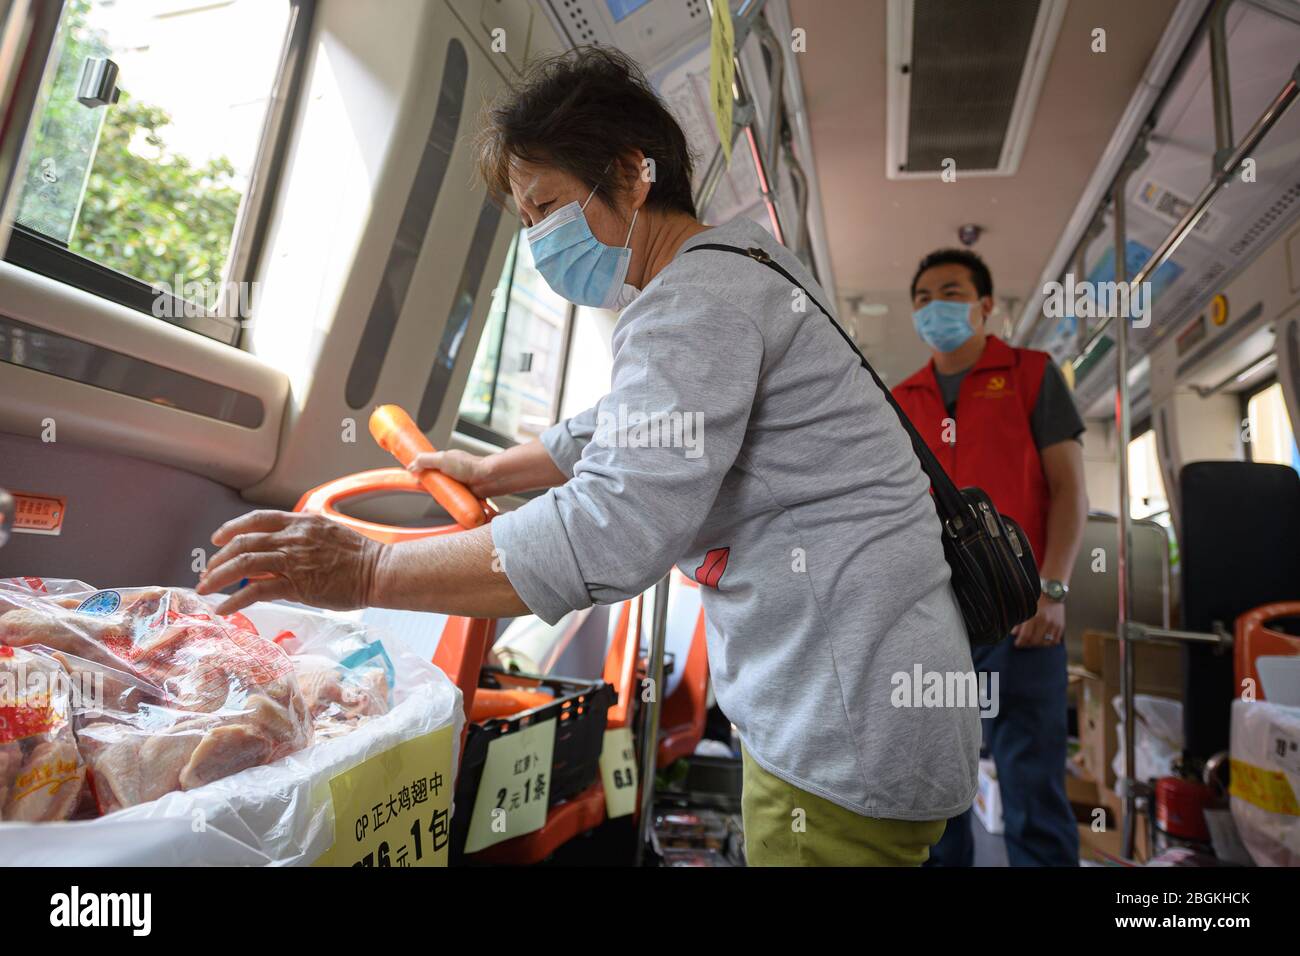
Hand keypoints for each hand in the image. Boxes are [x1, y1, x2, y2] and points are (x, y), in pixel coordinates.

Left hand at [196, 511, 383, 615]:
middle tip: (208, 572)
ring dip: (219, 577)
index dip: (232, 527)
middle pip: (244, 541)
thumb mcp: (328, 533)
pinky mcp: (296, 584)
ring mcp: (292, 560)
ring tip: (205, 589)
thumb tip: (280, 548)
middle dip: (219, 557)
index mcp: (300, 522)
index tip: (218, 538)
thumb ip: (302, 536)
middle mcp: (292, 537)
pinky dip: (236, 599)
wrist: (377, 571)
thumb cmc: (359, 556)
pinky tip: (224, 608)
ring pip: (244, 563)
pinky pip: (256, 590)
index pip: (257, 519)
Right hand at [408, 450, 492, 497]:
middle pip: (435, 483)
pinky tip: (450, 503)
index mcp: (446, 461)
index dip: (421, 474)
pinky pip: (453, 501)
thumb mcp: (442, 459)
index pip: (429, 468)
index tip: (415, 480)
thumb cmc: (470, 466)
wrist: (488, 478)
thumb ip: (425, 460)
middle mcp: (452, 472)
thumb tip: (411, 466)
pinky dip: (451, 503)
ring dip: (442, 496)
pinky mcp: (464, 494)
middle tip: (432, 491)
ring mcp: (458, 484)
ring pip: (443, 493)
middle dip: (432, 488)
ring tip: (443, 497)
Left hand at [1011, 594, 1065, 647]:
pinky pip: (1055, 640)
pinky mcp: (1061, 625)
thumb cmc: (1035, 596)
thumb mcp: (1025, 606)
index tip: (1017, 644)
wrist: (1052, 589)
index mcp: (1034, 616)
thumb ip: (1019, 620)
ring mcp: (1055, 624)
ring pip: (1045, 643)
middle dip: (1027, 644)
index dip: (1020, 642)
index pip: (1026, 636)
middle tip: (1023, 644)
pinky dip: (1048, 643)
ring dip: (1038, 645)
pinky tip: (1042, 641)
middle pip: (1035, 641)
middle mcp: (1045, 621)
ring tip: (1032, 642)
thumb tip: (1014, 633)